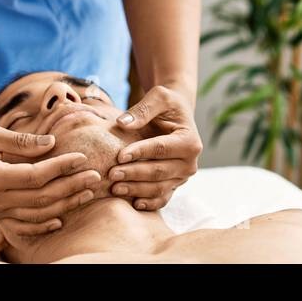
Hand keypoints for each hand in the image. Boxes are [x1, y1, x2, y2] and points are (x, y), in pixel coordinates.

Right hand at [0, 122, 102, 237]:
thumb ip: (18, 141)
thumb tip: (50, 143)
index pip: (35, 176)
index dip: (61, 167)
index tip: (81, 157)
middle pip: (41, 198)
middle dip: (71, 187)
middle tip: (95, 176)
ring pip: (35, 215)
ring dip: (64, 205)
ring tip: (87, 194)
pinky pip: (20, 226)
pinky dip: (41, 225)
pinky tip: (60, 218)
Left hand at [108, 84, 201, 210]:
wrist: (176, 115)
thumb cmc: (167, 105)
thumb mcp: (159, 97)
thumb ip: (142, 109)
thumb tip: (122, 123)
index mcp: (190, 141)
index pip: (161, 149)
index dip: (140, 152)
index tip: (119, 155)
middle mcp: (190, 163)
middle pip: (159, 172)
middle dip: (134, 174)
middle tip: (111, 174)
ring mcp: (182, 177)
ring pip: (158, 188)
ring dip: (136, 190)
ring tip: (115, 188)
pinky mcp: (174, 185)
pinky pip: (162, 198)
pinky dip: (149, 203)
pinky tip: (133, 203)